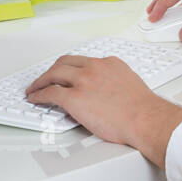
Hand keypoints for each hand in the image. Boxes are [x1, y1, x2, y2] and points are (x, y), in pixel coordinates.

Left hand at [24, 55, 181, 164]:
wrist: (146, 119)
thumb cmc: (143, 110)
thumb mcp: (130, 85)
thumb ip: (114, 83)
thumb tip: (107, 92)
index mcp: (109, 63)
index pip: (83, 61)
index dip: (70, 67)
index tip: (66, 72)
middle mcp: (94, 68)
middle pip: (64, 63)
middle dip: (52, 71)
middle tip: (45, 78)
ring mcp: (83, 81)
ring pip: (54, 74)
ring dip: (41, 81)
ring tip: (34, 88)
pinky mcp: (74, 97)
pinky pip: (50, 93)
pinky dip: (39, 94)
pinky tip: (35, 98)